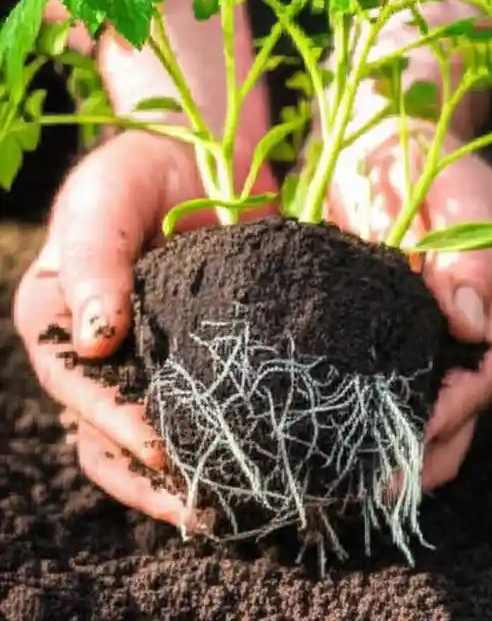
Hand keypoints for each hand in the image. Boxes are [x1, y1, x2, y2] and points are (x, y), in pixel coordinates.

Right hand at [12, 131, 276, 525]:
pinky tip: (260, 475)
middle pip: (107, 438)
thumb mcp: (108, 197)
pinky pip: (206, 419)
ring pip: (151, 446)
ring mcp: (149, 367)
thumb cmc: (143, 170)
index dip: (115, 422)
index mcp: (58, 319)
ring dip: (182, 484)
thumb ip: (94, 258)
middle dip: (149, 478)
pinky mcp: (203, 366)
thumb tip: (96, 336)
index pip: (78, 387)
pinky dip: (224, 450)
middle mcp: (98, 356)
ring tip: (228, 510)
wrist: (207, 154)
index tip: (161, 447)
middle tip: (200, 505)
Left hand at [326, 119, 491, 490]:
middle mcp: (465, 337)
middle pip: (458, 415)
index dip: (458, 409)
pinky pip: (374, 396)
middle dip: (422, 457)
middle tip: (375, 490)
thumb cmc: (425, 157)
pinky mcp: (375, 344)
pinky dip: (355, 425)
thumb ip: (469, 256)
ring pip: (419, 418)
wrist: (376, 138)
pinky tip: (320, 446)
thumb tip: (469, 323)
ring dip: (390, 454)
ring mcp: (422, 345)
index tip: (419, 435)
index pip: (487, 372)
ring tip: (347, 487)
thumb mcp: (457, 195)